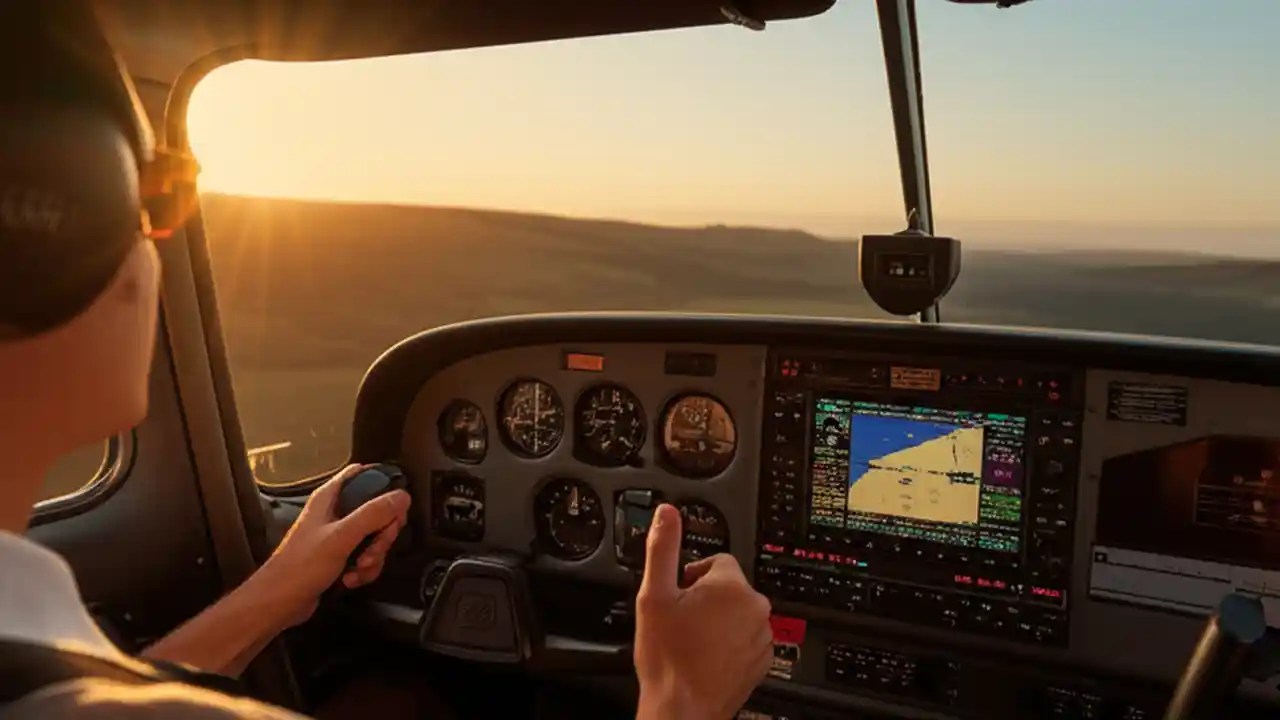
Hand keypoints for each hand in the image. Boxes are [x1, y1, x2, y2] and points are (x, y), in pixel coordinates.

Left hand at [255, 463, 410, 625]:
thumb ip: (373, 514)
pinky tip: (351, 579)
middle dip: (382, 534)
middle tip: (374, 549)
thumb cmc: (302, 566)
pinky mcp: (340, 557)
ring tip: (359, 568)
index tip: (394, 508)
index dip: (383, 485)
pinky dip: (364, 570)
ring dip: (373, 557)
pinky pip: (366, 557)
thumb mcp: (342, 536)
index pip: (362, 475)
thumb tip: (403, 496)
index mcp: (330, 498)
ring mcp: (338, 536)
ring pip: (374, 538)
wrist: (280, 603)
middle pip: (376, 511)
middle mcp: (335, 512)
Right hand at [634, 504, 772, 719]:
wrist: (683, 709)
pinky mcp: (763, 660)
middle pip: (729, 588)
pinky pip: (746, 639)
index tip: (679, 594)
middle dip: (706, 599)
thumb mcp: (654, 596)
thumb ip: (662, 548)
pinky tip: (706, 656)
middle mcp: (755, 608)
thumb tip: (667, 513)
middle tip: (682, 620)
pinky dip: (729, 644)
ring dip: (718, 621)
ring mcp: (762, 636)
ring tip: (693, 640)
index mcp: (731, 587)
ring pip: (738, 614)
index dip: (692, 576)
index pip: (717, 561)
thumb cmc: (669, 658)